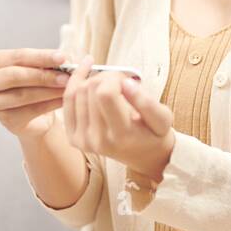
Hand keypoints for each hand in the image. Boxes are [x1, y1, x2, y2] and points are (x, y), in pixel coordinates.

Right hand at [0, 47, 70, 137]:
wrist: (32, 113)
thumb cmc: (32, 83)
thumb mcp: (36, 67)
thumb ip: (46, 62)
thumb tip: (65, 60)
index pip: (17, 56)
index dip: (41, 56)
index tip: (62, 57)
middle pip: (15, 75)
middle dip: (43, 75)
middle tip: (66, 76)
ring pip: (22, 95)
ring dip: (48, 90)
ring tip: (67, 87)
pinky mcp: (5, 120)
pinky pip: (30, 111)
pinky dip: (49, 104)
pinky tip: (63, 100)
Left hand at [62, 55, 174, 181]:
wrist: (145, 156)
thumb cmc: (154, 134)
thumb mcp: (163, 118)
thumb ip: (146, 101)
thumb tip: (125, 83)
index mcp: (120, 136)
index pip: (105, 94)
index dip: (114, 78)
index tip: (126, 80)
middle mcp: (97, 140)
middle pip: (89, 90)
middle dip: (104, 77)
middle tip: (119, 81)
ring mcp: (82, 140)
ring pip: (75, 92)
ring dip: (90, 79)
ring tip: (108, 82)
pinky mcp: (73, 137)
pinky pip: (67, 101)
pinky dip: (75, 83)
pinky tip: (86, 73)